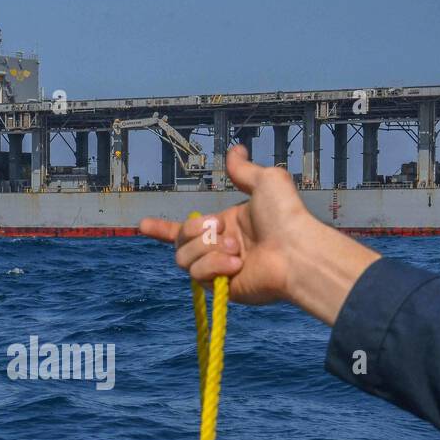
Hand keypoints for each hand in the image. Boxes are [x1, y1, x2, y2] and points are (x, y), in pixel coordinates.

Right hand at [139, 145, 315, 305]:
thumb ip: (243, 169)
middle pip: (179, 242)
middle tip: (220, 227)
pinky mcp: (221, 289)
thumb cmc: (286, 216)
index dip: (162, 228)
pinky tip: (237, 264)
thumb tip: (235, 149)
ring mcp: (219, 270)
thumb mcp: (265, 181)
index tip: (142, 225)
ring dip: (206, 248)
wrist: (296, 251)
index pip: (185, 229)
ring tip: (236, 248)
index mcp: (226, 225)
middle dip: (193, 231)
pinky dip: (215, 265)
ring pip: (183, 259)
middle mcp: (219, 249)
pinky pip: (198, 275)